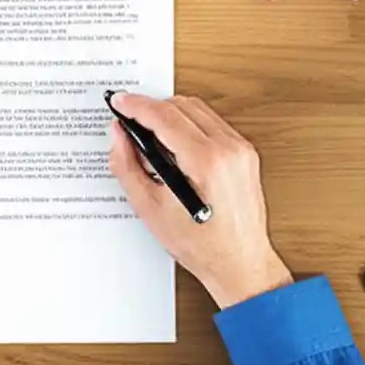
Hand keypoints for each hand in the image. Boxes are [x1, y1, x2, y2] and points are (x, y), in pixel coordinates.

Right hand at [108, 93, 292, 308]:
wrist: (238, 262)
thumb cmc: (202, 245)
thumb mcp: (150, 208)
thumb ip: (128, 166)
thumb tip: (119, 137)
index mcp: (206, 161)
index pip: (164, 115)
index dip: (136, 106)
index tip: (120, 102)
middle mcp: (228, 149)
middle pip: (181, 106)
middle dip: (151, 109)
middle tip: (129, 123)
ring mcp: (240, 149)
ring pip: (198, 110)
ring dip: (170, 115)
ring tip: (150, 138)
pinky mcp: (245, 153)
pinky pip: (212, 123)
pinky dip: (189, 125)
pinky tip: (174, 145)